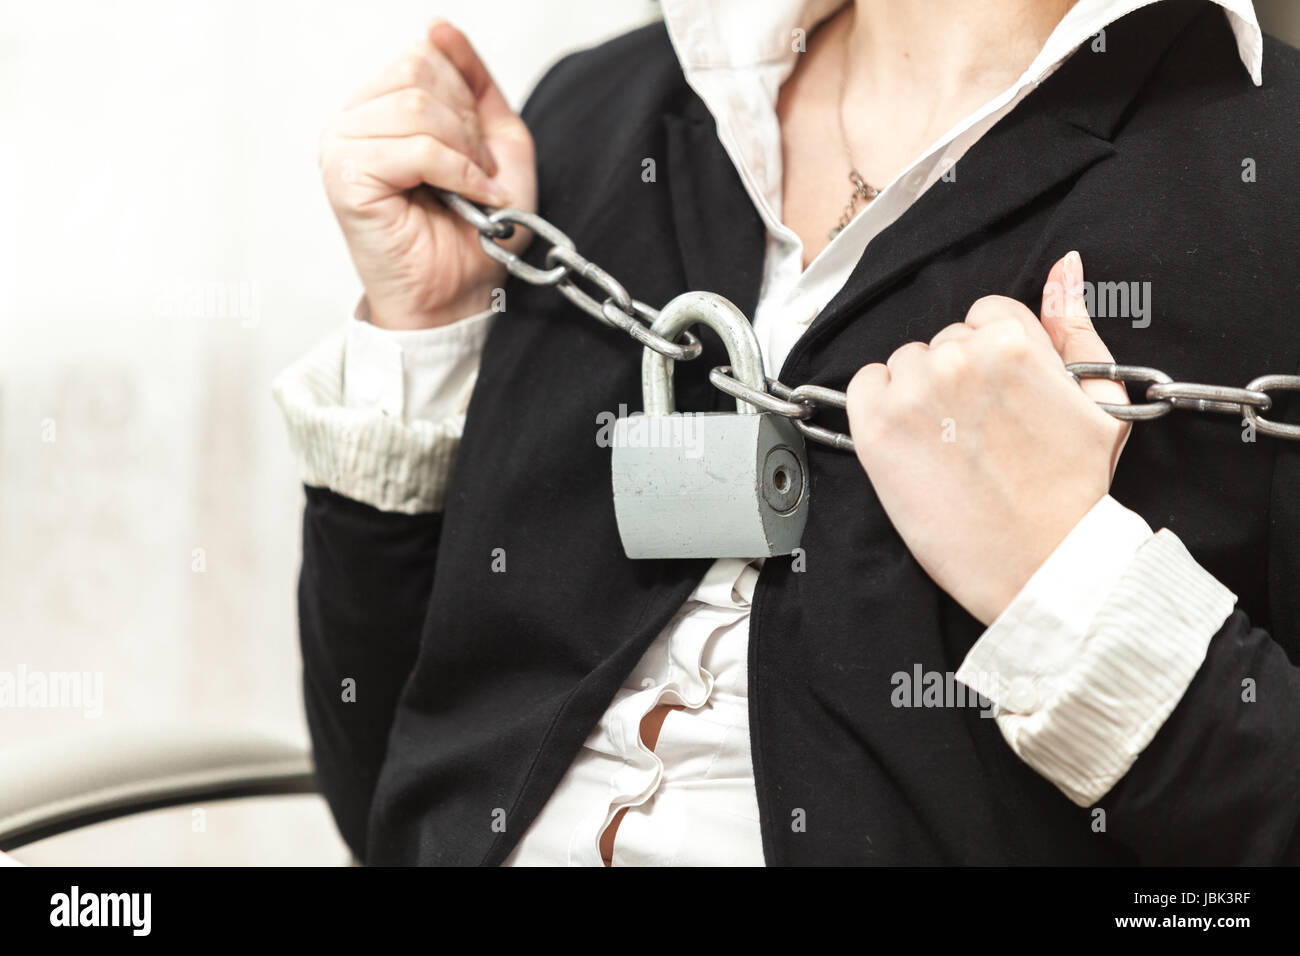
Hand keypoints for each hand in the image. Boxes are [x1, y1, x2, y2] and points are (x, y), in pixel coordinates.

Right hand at [318, 21, 535, 329]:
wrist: (461, 294)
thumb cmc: (476, 231)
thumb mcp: (494, 142)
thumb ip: (474, 80)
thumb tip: (439, 27)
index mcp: (380, 108)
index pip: (425, 57)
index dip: (466, 102)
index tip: (477, 153)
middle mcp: (353, 121)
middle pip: (419, 72)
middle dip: (467, 128)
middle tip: (476, 177)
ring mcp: (341, 146)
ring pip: (416, 106)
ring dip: (465, 153)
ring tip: (472, 191)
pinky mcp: (346, 177)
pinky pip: (416, 147)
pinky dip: (458, 173)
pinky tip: (471, 199)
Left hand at [845, 251, 1131, 624]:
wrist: (1039, 564)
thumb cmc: (1072, 490)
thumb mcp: (1098, 401)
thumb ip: (1075, 328)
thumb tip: (1064, 267)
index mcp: (1014, 342)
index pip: (985, 315)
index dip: (993, 360)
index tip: (999, 401)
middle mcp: (959, 358)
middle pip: (944, 340)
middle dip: (957, 377)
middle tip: (978, 433)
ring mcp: (913, 391)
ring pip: (904, 363)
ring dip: (919, 394)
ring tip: (950, 446)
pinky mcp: (875, 428)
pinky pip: (862, 386)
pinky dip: (878, 408)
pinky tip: (911, 445)